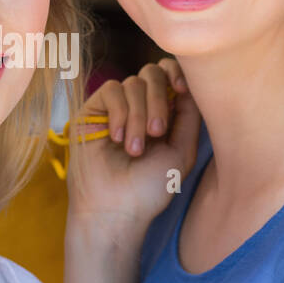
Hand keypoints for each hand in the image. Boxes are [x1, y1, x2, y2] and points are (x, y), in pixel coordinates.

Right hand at [65, 57, 200, 235]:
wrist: (115, 209)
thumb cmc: (149, 188)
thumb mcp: (181, 151)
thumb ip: (189, 115)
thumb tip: (190, 82)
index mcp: (163, 114)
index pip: (171, 75)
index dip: (177, 73)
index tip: (181, 90)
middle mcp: (140, 107)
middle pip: (153, 73)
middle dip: (159, 98)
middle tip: (157, 132)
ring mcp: (116, 108)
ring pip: (133, 83)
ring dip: (138, 115)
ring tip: (134, 149)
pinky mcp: (93, 111)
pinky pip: (111, 90)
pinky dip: (119, 112)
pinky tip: (117, 138)